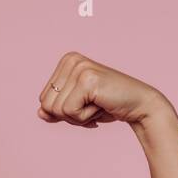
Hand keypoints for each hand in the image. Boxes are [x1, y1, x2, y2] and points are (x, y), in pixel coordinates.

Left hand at [36, 52, 166, 128]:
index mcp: (66, 61)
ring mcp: (79, 67)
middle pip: (46, 104)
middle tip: (92, 107)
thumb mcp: (76, 108)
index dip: (63, 112)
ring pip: (56, 110)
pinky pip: (69, 111)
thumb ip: (56, 110)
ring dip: (78, 117)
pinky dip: (85, 117)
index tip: (85, 104)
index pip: (43, 99)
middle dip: (68, 115)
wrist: (138, 106)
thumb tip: (39, 113)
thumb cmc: (108, 105)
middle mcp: (70, 60)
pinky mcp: (87, 79)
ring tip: (97, 105)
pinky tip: (101, 106)